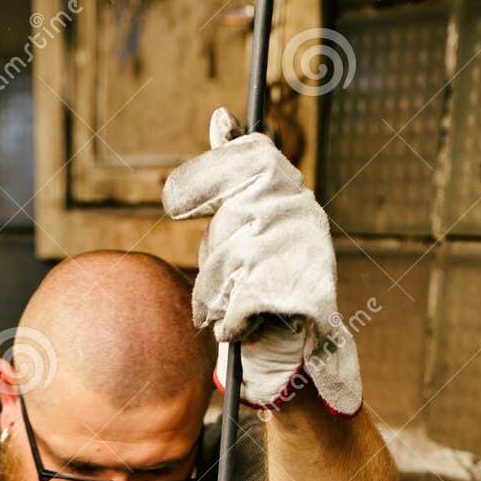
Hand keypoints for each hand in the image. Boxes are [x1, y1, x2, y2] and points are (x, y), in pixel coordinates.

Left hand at [162, 108, 361, 415]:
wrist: (293, 362)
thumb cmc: (260, 290)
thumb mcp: (245, 228)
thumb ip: (233, 177)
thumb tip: (222, 117)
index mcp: (294, 196)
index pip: (249, 157)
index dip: (205, 177)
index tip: (176, 202)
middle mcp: (304, 216)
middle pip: (231, 211)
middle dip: (213, 248)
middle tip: (220, 276)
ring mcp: (302, 254)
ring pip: (227, 260)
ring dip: (216, 292)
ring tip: (233, 308)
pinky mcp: (294, 294)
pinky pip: (234, 300)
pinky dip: (230, 320)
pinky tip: (242, 327)